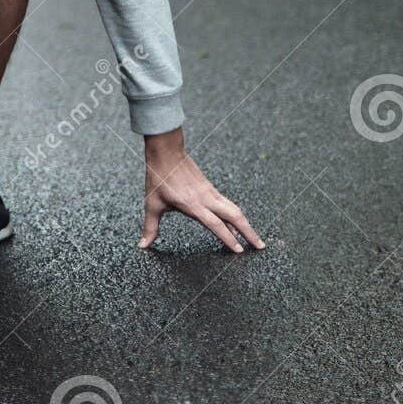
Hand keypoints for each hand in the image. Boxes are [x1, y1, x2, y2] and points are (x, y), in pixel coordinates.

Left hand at [139, 128, 263, 252]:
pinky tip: (237, 224)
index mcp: (193, 205)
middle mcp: (206, 199)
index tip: (239, 251)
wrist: (166, 152)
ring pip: (234, 209)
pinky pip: (228, 204)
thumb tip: (142, 245)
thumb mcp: (152, 204)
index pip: (216, 225)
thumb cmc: (158, 178)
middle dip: (249, 232)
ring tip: (254, 238)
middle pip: (235, 216)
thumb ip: (150, 227)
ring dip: (246, 224)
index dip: (228, 239)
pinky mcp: (210, 188)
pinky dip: (236, 216)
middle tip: (260, 246)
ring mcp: (211, 193)